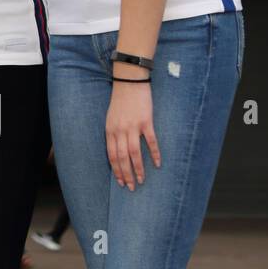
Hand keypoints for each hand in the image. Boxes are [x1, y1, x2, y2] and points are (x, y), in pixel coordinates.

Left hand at [105, 72, 159, 190]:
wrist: (129, 81)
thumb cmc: (120, 100)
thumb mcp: (111, 117)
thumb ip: (114, 133)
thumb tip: (117, 151)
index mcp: (109, 130)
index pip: (111, 155)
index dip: (116, 170)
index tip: (120, 182)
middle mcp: (119, 130)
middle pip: (121, 157)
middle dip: (125, 174)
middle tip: (131, 187)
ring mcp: (133, 126)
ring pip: (134, 153)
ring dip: (138, 169)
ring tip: (142, 181)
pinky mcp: (146, 121)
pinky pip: (151, 141)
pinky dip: (155, 154)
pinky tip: (158, 164)